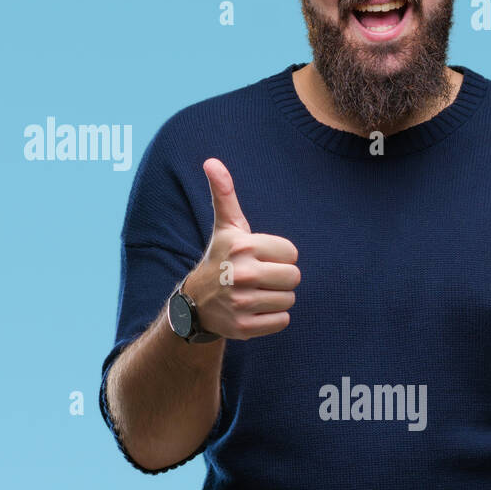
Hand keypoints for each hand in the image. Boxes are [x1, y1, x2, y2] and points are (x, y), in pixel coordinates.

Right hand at [182, 158, 299, 340]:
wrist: (196, 302)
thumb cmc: (220, 258)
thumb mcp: (225, 226)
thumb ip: (224, 194)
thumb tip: (211, 161)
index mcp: (242, 247)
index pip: (292, 253)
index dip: (279, 256)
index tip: (259, 257)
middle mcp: (240, 274)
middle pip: (294, 277)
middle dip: (281, 277)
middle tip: (259, 277)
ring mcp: (241, 303)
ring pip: (289, 300)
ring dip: (277, 298)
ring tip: (255, 293)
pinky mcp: (244, 327)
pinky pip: (282, 321)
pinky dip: (272, 318)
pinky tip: (253, 310)